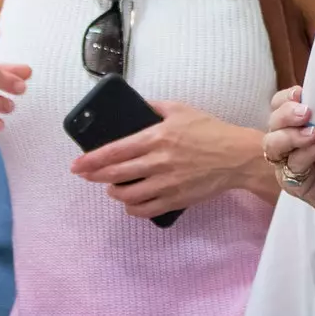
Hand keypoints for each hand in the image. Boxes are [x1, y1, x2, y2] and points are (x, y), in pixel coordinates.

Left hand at [71, 100, 259, 218]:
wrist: (237, 156)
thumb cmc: (211, 131)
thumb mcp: (181, 110)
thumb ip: (155, 107)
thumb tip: (137, 106)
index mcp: (157, 138)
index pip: (115, 150)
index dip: (92, 159)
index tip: (77, 164)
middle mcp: (158, 162)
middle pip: (116, 174)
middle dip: (95, 176)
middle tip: (85, 175)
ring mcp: (167, 183)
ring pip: (128, 195)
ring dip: (114, 192)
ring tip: (111, 188)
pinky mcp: (176, 199)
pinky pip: (146, 209)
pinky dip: (133, 208)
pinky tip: (130, 203)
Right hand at [263, 84, 314, 241]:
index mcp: (301, 131)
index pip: (281, 110)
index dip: (285, 99)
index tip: (300, 92)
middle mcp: (291, 148)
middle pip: (272, 125)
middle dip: (285, 114)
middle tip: (307, 112)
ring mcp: (291, 167)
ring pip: (273, 146)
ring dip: (291, 134)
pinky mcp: (296, 186)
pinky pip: (292, 167)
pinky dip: (305, 153)